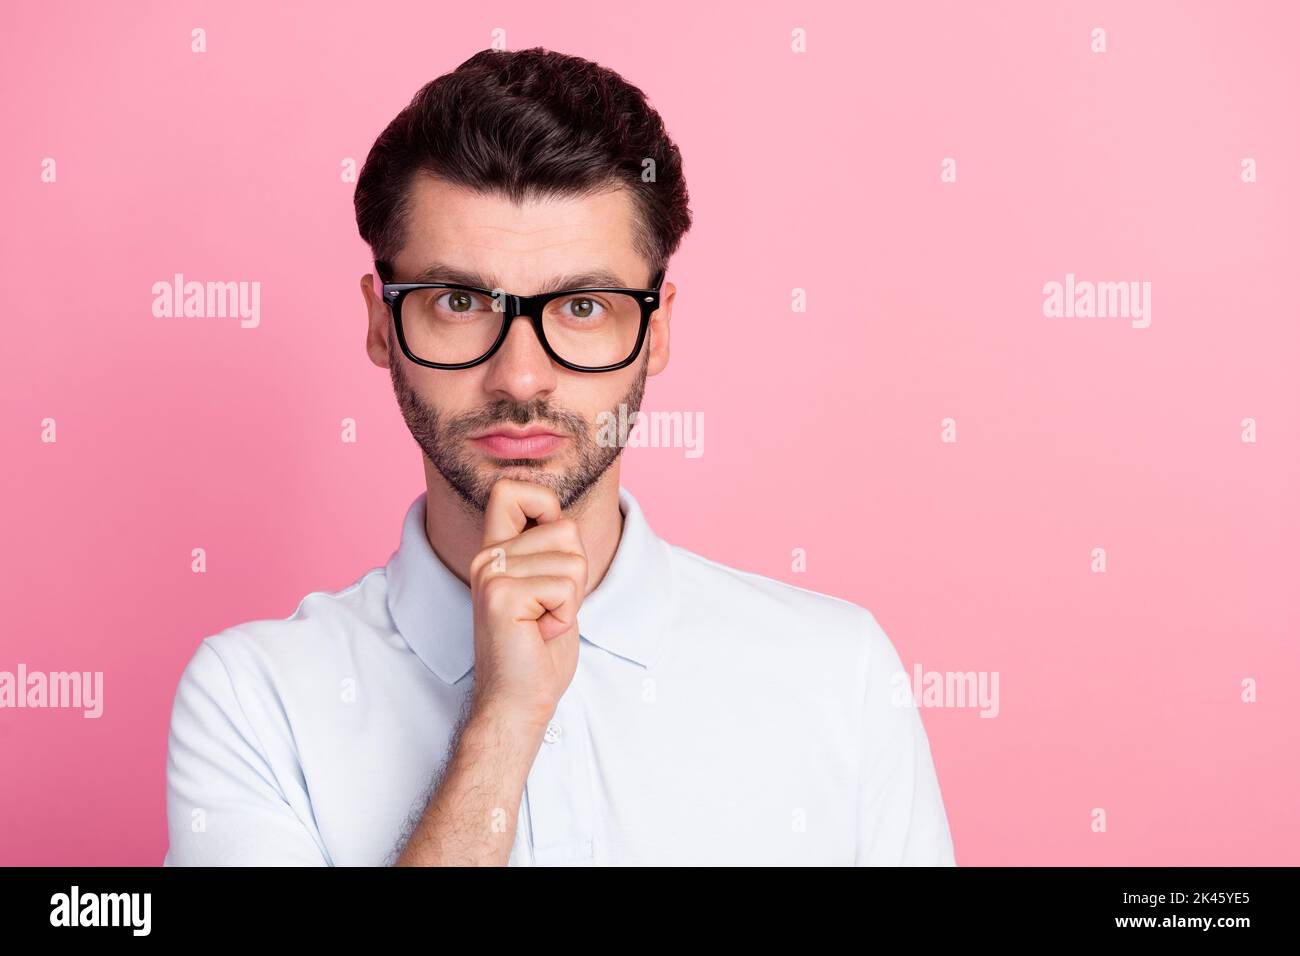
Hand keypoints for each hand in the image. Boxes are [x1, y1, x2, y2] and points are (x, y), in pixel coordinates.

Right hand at [468, 479, 587, 730]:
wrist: (517, 701)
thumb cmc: (537, 650)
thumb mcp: (546, 587)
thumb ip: (548, 550)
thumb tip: (564, 520)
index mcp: (495, 551)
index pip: (511, 490)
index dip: (544, 503)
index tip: (551, 546)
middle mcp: (486, 557)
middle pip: (565, 529)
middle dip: (576, 572)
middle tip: (549, 607)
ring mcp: (491, 575)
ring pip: (572, 561)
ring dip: (572, 598)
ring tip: (543, 621)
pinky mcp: (502, 596)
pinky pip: (566, 588)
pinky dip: (566, 615)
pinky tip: (540, 633)